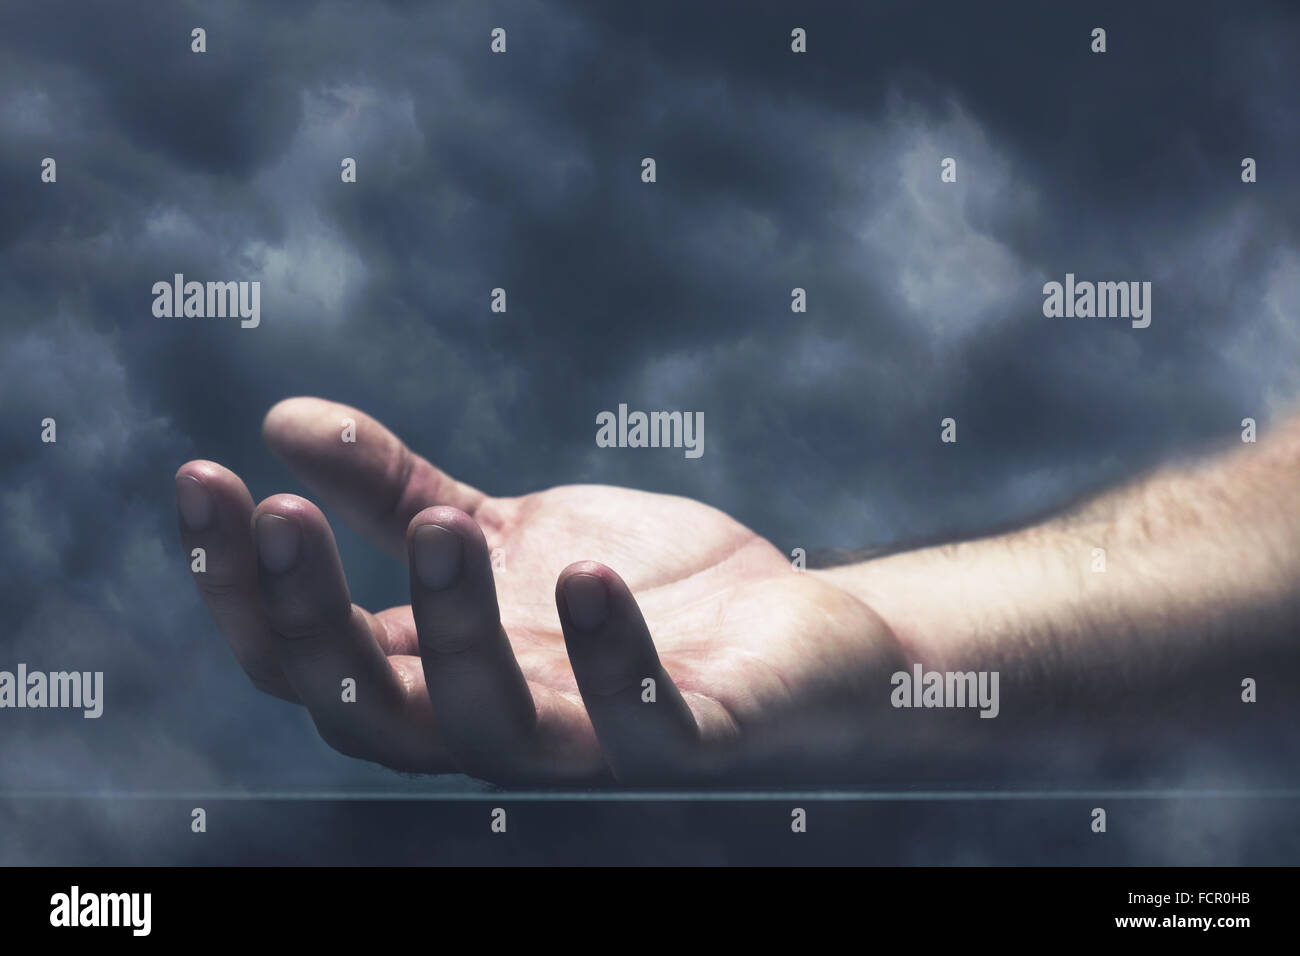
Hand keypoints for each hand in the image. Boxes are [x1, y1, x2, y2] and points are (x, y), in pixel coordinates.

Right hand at [176, 397, 901, 783]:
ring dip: (458, 636)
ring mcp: (593, 743)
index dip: (242, 582)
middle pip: (369, 710)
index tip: (202, 479)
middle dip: (311, 619)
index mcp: (440, 674)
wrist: (786, 633)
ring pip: (493, 729)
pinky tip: (583, 576)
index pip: (308, 653)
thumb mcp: (506, 528)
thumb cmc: (639, 593)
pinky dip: (611, 663)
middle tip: (278, 513)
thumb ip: (398, 491)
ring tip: (442, 530)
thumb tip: (282, 421)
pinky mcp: (695, 738)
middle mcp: (497, 723)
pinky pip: (644, 723)